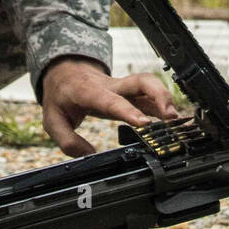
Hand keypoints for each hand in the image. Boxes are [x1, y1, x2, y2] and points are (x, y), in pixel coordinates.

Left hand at [40, 57, 179, 156]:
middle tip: (171, 118)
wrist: (64, 71)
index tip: (144, 124)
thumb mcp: (52, 120)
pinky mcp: (130, 91)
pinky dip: (164, 103)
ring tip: (176, 121)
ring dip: (165, 99)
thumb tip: (90, 156)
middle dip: (159, 96)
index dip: (129, 111)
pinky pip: (150, 93)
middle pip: (139, 82)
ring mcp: (122, 87)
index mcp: (89, 92)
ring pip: (149, 84)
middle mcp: (110, 86)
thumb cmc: (60, 95)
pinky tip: (173, 118)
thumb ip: (68, 141)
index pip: (111, 101)